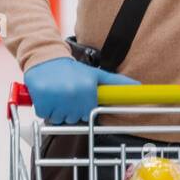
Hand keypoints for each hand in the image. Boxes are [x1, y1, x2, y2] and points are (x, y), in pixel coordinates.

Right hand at [23, 57, 139, 124]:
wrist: (46, 60)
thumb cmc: (72, 70)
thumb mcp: (96, 75)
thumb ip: (116, 82)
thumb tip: (138, 85)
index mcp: (87, 90)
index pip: (87, 115)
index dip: (82, 108)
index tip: (78, 98)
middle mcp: (73, 95)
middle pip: (73, 118)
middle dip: (69, 110)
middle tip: (67, 95)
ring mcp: (56, 100)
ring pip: (59, 119)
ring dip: (57, 110)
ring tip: (57, 95)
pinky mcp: (41, 102)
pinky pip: (45, 115)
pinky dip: (44, 108)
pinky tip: (47, 96)